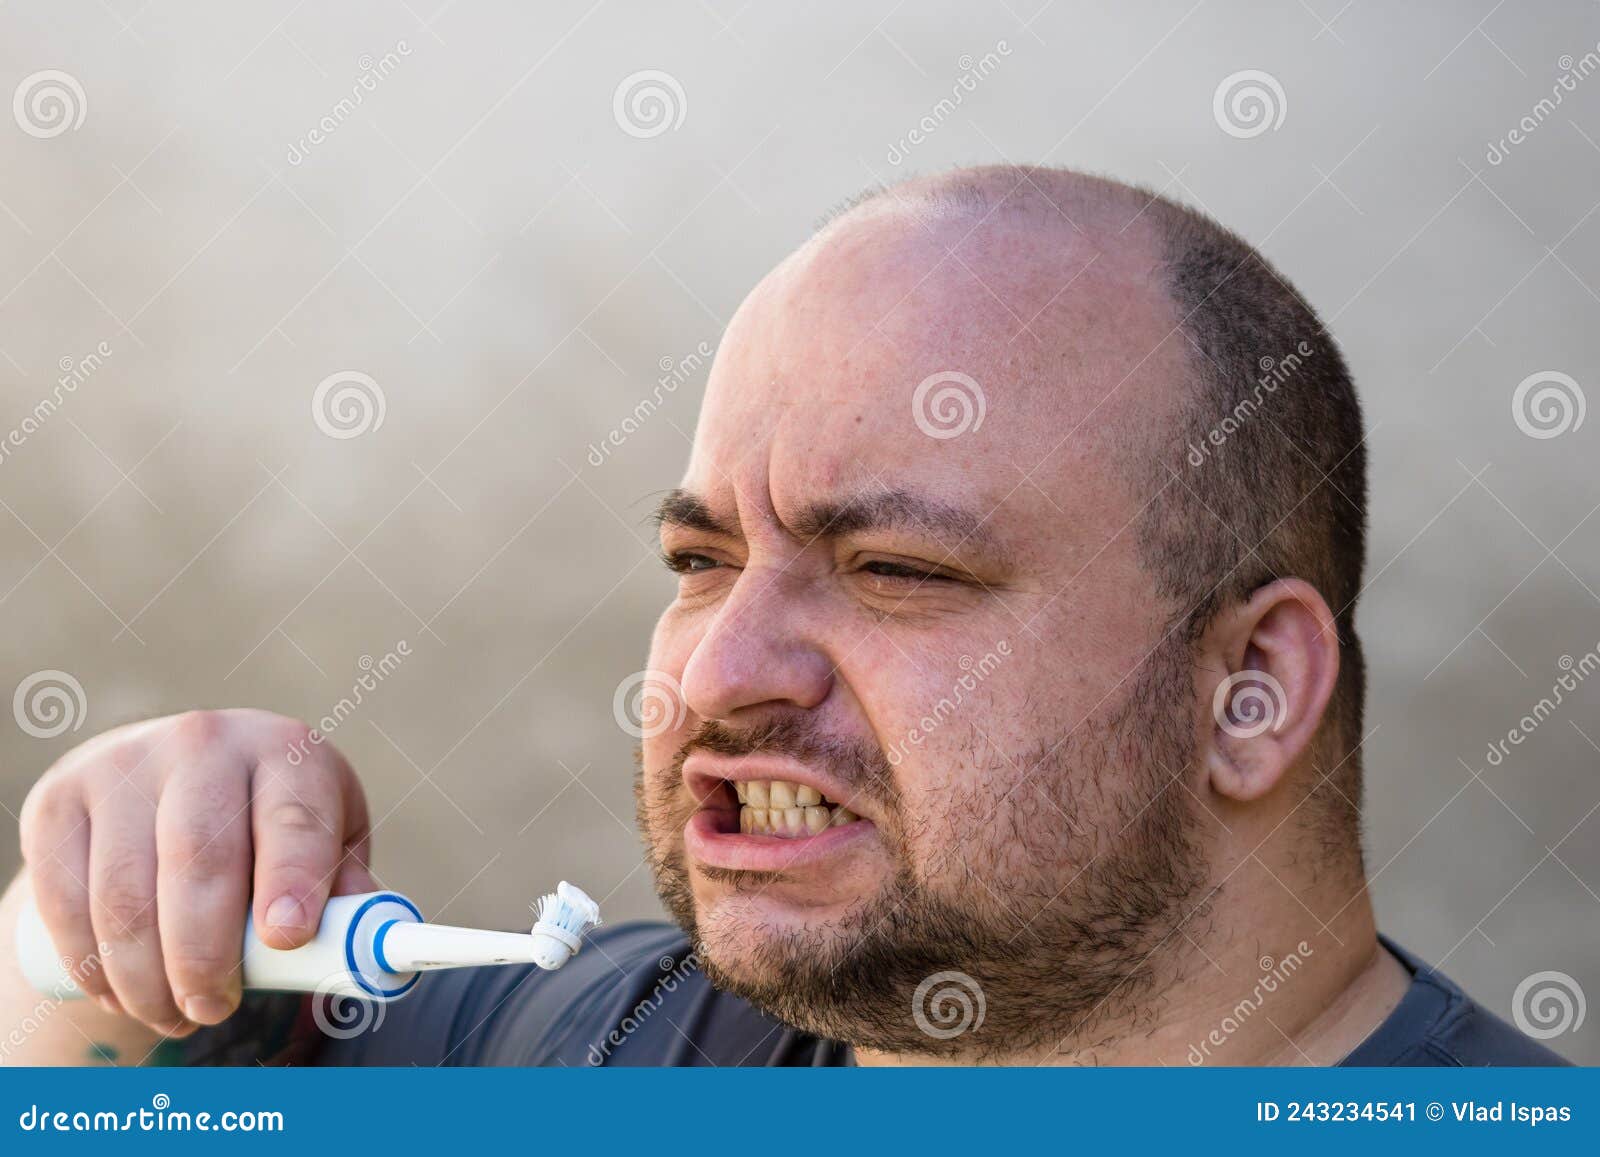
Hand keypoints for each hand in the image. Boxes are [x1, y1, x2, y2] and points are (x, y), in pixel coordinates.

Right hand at [17, 709, 373, 1035]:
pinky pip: (64, 901)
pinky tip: (120, 993)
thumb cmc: (267, 821)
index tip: (286, 940)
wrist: (167, 775)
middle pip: (199, 863)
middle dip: (207, 957)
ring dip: (147, 978)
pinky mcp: (58, 800)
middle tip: (216, 1011)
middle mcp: (204, 743)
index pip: (293, 817)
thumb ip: (346, 885)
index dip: (291, 880)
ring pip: (125, 896)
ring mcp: (123, 766)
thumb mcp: (326, 835)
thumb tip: (368, 940)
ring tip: (176, 1015)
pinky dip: (91, 965)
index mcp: (284, 751)